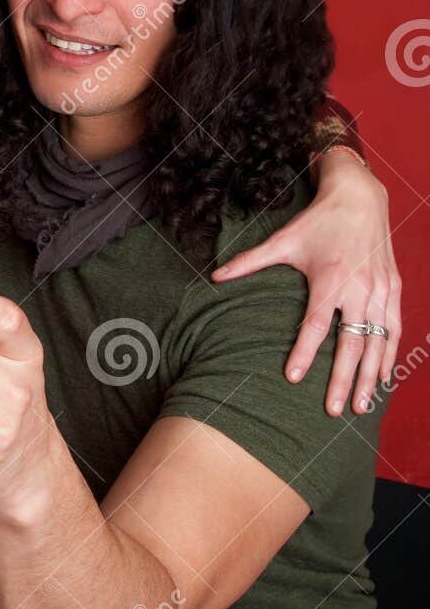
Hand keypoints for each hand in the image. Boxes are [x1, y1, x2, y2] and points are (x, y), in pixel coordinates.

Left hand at [212, 152, 399, 415]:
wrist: (361, 198)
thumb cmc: (318, 221)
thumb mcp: (283, 240)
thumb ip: (249, 261)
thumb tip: (214, 276)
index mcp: (331, 280)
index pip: (316, 326)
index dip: (303, 353)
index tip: (292, 379)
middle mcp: (360, 290)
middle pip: (351, 345)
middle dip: (342, 380)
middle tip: (332, 410)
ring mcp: (380, 292)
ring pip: (378, 343)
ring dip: (369, 376)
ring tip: (359, 405)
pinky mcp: (394, 290)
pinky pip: (394, 330)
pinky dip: (389, 356)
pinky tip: (382, 379)